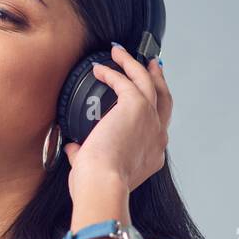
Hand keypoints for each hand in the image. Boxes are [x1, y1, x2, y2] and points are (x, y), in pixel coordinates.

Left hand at [63, 43, 171, 201]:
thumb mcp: (95, 171)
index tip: (142, 99)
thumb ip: (86, 157)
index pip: (156, 127)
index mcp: (153, 155)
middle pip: (163, 99)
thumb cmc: (97, 185)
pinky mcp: (136, 107)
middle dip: (157, 80)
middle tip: (150, 65)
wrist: (103, 184)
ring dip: (134, 65)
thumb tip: (74, 149)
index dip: (151, 110)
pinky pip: (126, 81)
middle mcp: (158, 136)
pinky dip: (113, 71)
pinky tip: (99, 68)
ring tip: (120, 53)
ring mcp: (150, 120)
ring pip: (148, 83)